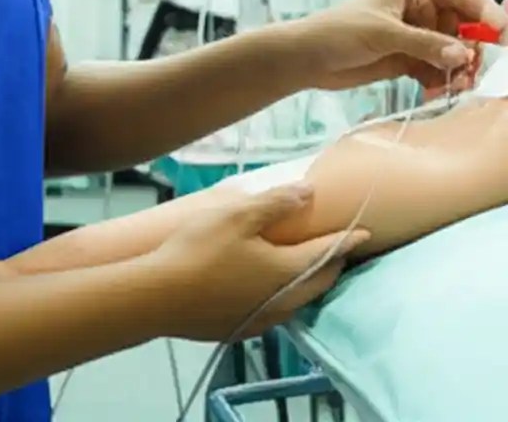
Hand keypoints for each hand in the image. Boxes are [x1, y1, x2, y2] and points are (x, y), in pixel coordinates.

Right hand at [152, 184, 369, 341]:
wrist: (157, 298)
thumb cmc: (197, 251)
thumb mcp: (235, 216)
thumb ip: (275, 203)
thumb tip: (309, 191)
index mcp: (288, 270)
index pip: (328, 252)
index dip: (347, 240)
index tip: (364, 232)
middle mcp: (283, 299)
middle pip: (319, 282)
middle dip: (333, 265)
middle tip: (339, 251)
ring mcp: (261, 319)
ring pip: (298, 301)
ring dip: (307, 284)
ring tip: (307, 270)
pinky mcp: (239, 330)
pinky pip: (274, 313)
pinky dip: (281, 299)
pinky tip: (268, 292)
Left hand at [290, 0, 507, 90]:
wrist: (306, 59)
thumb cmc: (336, 32)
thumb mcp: (382, 33)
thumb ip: (423, 43)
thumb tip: (461, 54)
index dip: (488, 16)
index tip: (500, 37)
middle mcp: (424, 10)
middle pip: (468, 29)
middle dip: (472, 51)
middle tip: (467, 72)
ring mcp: (419, 36)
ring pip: (456, 53)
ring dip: (458, 70)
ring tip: (452, 86)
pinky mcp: (411, 60)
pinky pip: (440, 71)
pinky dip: (442, 82)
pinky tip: (435, 92)